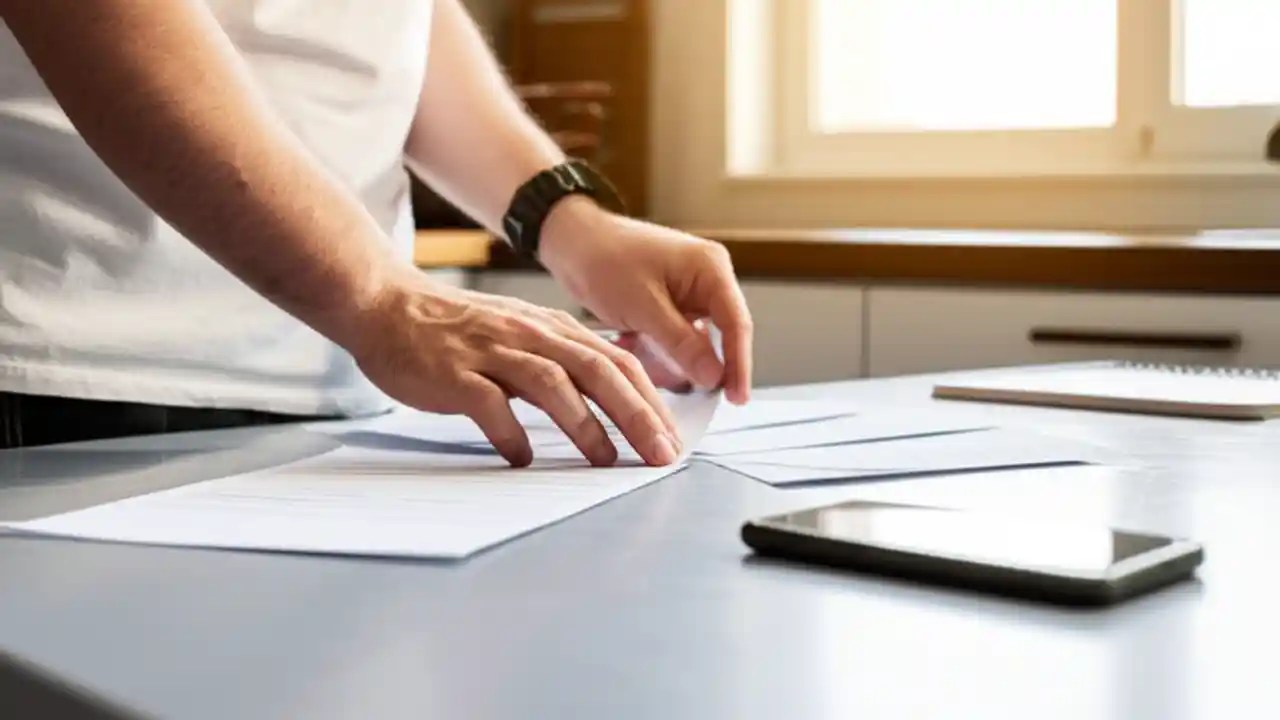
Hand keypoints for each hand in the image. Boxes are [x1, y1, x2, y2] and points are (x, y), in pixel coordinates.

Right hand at [348, 269, 681, 467]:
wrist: (386, 303)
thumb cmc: (456, 329)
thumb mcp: (520, 334)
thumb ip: (561, 361)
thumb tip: (611, 401)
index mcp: (551, 328)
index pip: (617, 362)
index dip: (651, 401)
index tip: (672, 437)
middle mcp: (529, 335)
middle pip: (598, 372)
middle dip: (636, 416)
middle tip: (660, 455)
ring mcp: (491, 351)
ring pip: (553, 384)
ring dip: (586, 425)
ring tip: (606, 460)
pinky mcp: (454, 371)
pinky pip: (490, 404)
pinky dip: (510, 433)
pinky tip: (521, 458)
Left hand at [539, 198, 753, 404]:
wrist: (570, 242)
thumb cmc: (604, 260)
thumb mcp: (643, 307)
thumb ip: (682, 343)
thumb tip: (715, 376)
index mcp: (710, 268)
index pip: (737, 323)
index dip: (739, 365)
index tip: (736, 398)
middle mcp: (706, 279)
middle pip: (722, 334)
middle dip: (707, 367)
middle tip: (699, 401)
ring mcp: (689, 292)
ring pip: (697, 341)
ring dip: (681, 363)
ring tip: (663, 379)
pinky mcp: (670, 305)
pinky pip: (677, 338)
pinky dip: (664, 354)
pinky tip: (647, 362)